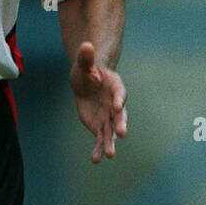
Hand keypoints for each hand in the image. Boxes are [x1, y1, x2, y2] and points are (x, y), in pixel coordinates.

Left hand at [69, 41, 127, 162]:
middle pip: (120, 115)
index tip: (118, 107)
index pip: (120, 93)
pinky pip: (100, 138)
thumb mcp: (84, 63)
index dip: (119, 100)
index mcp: (115, 87)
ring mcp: (108, 116)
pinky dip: (98, 148)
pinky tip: (95, 160)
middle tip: (121, 134)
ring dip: (110, 143)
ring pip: (111, 131)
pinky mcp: (99, 125)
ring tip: (109, 155)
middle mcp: (115, 104)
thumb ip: (86, 57)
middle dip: (120, 124)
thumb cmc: (87, 70)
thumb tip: (86, 45)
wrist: (86, 82)